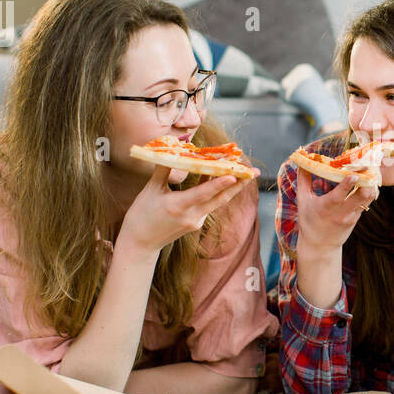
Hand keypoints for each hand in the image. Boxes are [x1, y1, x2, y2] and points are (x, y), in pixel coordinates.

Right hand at [119, 164, 248, 257]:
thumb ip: (164, 169)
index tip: (234, 175)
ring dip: (232, 188)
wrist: (140, 243)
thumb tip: (173, 149)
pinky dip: (217, 192)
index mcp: (177, 207)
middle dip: (238, 185)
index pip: (203, 194)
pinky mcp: (196, 223)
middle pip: (220, 199)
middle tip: (254, 172)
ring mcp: (196, 221)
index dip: (219, 184)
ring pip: (217, 202)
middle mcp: (191, 216)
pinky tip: (223, 178)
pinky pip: (210, 205)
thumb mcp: (150, 190)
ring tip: (246, 174)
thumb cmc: (141, 214)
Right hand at [295, 167, 377, 251]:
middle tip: (366, 166)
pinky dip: (369, 190)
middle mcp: (342, 212)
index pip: (339, 195)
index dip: (347, 185)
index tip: (354, 175)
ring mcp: (351, 216)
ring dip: (370, 184)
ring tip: (369, 171)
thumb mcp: (303, 202)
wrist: (319, 246)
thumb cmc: (309, 222)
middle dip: (366, 181)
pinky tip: (368, 180)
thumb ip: (303, 181)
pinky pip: (367, 202)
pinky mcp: (357, 218)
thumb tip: (302, 164)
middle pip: (360, 196)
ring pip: (367, 198)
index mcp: (327, 207)